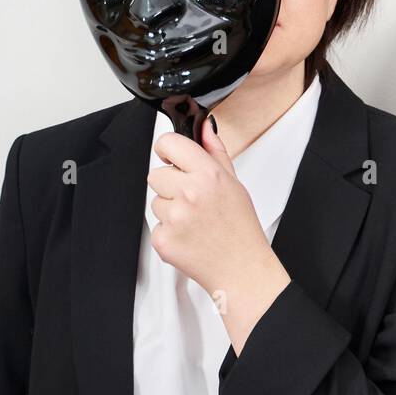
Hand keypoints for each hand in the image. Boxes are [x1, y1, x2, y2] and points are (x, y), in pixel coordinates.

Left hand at [148, 117, 290, 349]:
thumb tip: (204, 127)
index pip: (168, 144)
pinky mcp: (162, 239)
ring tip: (194, 221)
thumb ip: (215, 152)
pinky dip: (169, 231)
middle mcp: (189, 193)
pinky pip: (155, 225)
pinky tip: (188, 236)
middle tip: (191, 199)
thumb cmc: (240, 227)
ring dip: (170, 210)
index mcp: (208, 175)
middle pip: (155, 174)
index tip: (172, 158)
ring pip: (154, 202)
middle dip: (169, 185)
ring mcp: (174, 217)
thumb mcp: (234, 183)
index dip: (168, 150)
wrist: (241, 267)